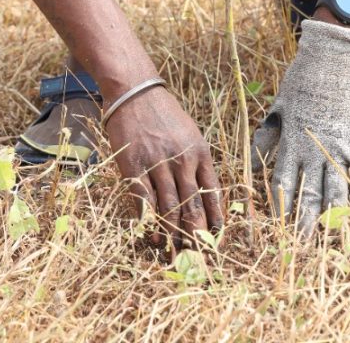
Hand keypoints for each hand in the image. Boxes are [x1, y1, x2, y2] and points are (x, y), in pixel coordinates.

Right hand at [104, 85, 222, 249]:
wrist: (135, 91)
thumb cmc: (163, 114)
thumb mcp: (189, 133)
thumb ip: (196, 162)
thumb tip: (202, 195)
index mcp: (200, 152)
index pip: (213, 194)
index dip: (214, 220)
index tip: (215, 239)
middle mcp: (182, 160)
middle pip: (192, 207)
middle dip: (195, 236)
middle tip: (195, 257)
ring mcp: (158, 164)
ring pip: (168, 209)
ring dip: (171, 235)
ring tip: (173, 252)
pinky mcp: (134, 166)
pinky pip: (144, 201)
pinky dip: (148, 222)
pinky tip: (151, 235)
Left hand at [251, 19, 349, 235]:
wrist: (333, 58)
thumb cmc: (301, 81)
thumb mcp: (278, 107)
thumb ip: (267, 136)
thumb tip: (250, 163)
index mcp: (292, 140)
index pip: (283, 182)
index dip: (281, 206)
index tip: (279, 227)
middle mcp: (315, 148)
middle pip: (311, 194)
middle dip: (306, 222)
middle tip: (304, 245)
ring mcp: (340, 146)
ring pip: (337, 189)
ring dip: (335, 215)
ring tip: (333, 235)